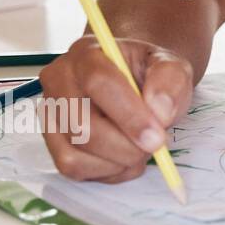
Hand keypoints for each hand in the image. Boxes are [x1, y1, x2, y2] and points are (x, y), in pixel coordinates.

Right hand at [38, 36, 192, 182]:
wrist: (140, 85)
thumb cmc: (153, 76)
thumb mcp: (174, 67)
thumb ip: (170, 80)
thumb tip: (159, 112)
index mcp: (87, 52)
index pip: (99, 82)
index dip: (129, 115)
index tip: (157, 137)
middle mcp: (59, 80)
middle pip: (81, 124)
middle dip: (124, 145)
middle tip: (155, 147)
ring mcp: (51, 113)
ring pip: (74, 152)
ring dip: (116, 161)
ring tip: (142, 149)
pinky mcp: (52, 141)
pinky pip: (73, 168)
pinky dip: (106, 171)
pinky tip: (126, 158)